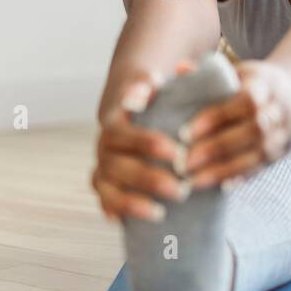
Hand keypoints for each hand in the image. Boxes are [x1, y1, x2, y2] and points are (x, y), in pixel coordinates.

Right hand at [90, 71, 186, 222]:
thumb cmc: (159, 106)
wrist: (136, 118)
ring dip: (131, 200)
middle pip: (119, 160)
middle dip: (148, 175)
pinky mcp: (104, 183)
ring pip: (108, 183)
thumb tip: (187, 68)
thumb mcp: (167, 91)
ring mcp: (103, 162)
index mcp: (120, 116)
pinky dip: (111, 209)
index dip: (143, 136)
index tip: (164, 143)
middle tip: (181, 187)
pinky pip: (104, 199)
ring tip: (160, 212)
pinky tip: (121, 222)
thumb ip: (176, 81)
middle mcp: (106, 140)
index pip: (127, 125)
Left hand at [180, 59, 290, 188]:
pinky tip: (218, 187)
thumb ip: (209, 72)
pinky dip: (240, 178)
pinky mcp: (282, 152)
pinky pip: (262, 168)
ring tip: (193, 181)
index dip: (218, 116)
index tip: (186, 132)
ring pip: (258, 154)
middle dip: (217, 148)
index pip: (245, 101)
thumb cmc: (256, 81)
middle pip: (252, 131)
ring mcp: (283, 133)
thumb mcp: (239, 70)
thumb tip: (181, 69)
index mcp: (266, 84)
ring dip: (224, 169)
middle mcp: (279, 110)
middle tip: (184, 162)